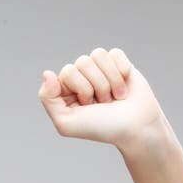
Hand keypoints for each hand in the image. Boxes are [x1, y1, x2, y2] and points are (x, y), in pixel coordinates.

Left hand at [38, 47, 164, 148]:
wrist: (136, 128)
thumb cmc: (101, 128)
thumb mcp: (66, 123)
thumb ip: (48, 99)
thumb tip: (47, 73)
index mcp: (64, 90)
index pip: (68, 72)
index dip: (81, 89)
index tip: (88, 106)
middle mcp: (79, 77)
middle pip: (82, 62)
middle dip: (97, 86)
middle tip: (102, 104)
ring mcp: (98, 69)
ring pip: (98, 55)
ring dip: (110, 80)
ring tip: (113, 97)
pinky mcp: (118, 63)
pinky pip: (114, 53)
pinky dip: (122, 71)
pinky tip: (123, 87)